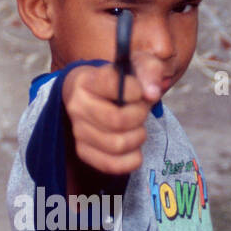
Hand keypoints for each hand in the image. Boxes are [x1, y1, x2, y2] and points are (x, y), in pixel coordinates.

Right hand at [61, 54, 162, 176]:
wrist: (92, 93)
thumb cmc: (118, 80)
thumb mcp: (136, 66)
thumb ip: (149, 72)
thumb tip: (153, 93)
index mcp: (87, 80)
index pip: (114, 85)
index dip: (136, 90)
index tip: (139, 90)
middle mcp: (77, 106)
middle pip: (118, 120)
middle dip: (140, 116)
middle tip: (141, 110)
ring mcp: (78, 130)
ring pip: (117, 144)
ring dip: (138, 137)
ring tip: (137, 127)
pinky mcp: (83, 151)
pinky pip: (111, 165)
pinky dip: (131, 160)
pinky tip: (134, 148)